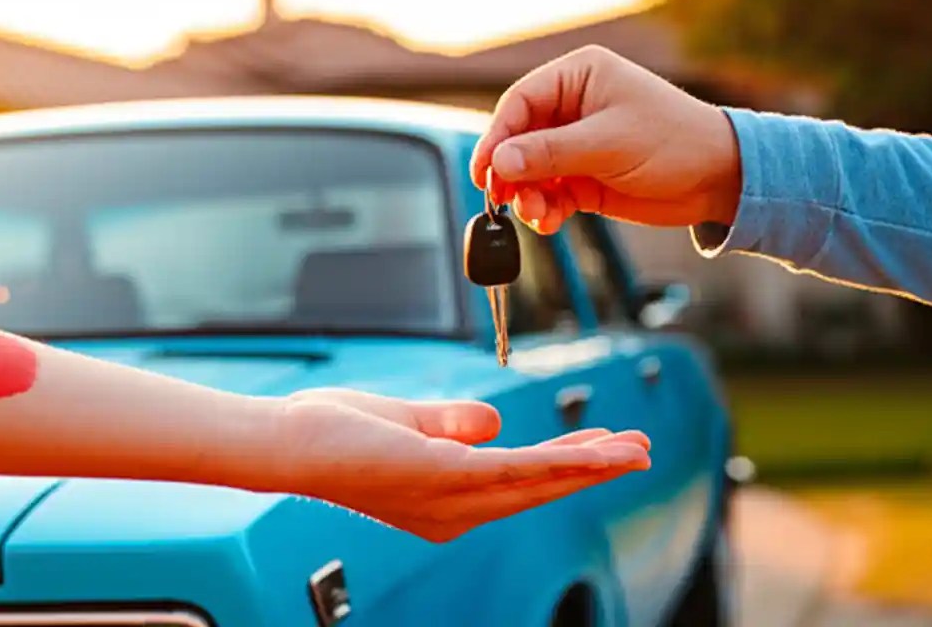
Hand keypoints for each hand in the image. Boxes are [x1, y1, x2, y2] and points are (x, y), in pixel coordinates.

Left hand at [274, 387, 650, 542]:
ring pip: (537, 482)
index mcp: (448, 499)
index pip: (521, 481)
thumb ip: (452, 424)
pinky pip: (514, 470)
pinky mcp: (442, 478)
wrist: (290, 443)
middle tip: (642, 450)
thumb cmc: (336, 433)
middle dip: (593, 468)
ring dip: (591, 466)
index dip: (568, 465)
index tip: (606, 446)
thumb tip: (494, 420)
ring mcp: (450, 499)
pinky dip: (560, 463)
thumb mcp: (408, 424)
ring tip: (637, 450)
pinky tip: (594, 454)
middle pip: (539, 488)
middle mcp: (455, 511)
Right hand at [469, 45, 742, 233]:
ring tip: (537, 215)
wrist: (719, 178)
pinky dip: (545, 209)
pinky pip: (549, 192)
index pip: (520, 103)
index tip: (484, 171)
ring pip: (531, 171)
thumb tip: (499, 162)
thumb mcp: (607, 143)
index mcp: (578, 77)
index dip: (497, 137)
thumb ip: (549, 153)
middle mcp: (573, 106)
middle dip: (511, 172)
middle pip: (519, 139)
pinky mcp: (585, 177)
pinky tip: (550, 221)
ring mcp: (577, 143)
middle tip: (503, 198)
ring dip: (527, 196)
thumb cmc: (674, 142)